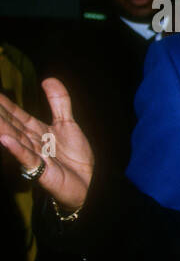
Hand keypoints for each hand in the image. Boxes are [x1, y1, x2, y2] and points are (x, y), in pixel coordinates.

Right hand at [0, 78, 93, 211]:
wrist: (89, 181)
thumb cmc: (75, 156)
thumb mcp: (67, 124)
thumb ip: (59, 102)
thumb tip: (48, 78)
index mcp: (35, 130)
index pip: (16, 114)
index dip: (4, 104)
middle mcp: (31, 141)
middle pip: (11, 125)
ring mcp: (34, 156)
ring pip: (15, 139)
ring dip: (2, 128)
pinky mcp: (41, 170)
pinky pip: (27, 158)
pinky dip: (17, 149)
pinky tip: (5, 139)